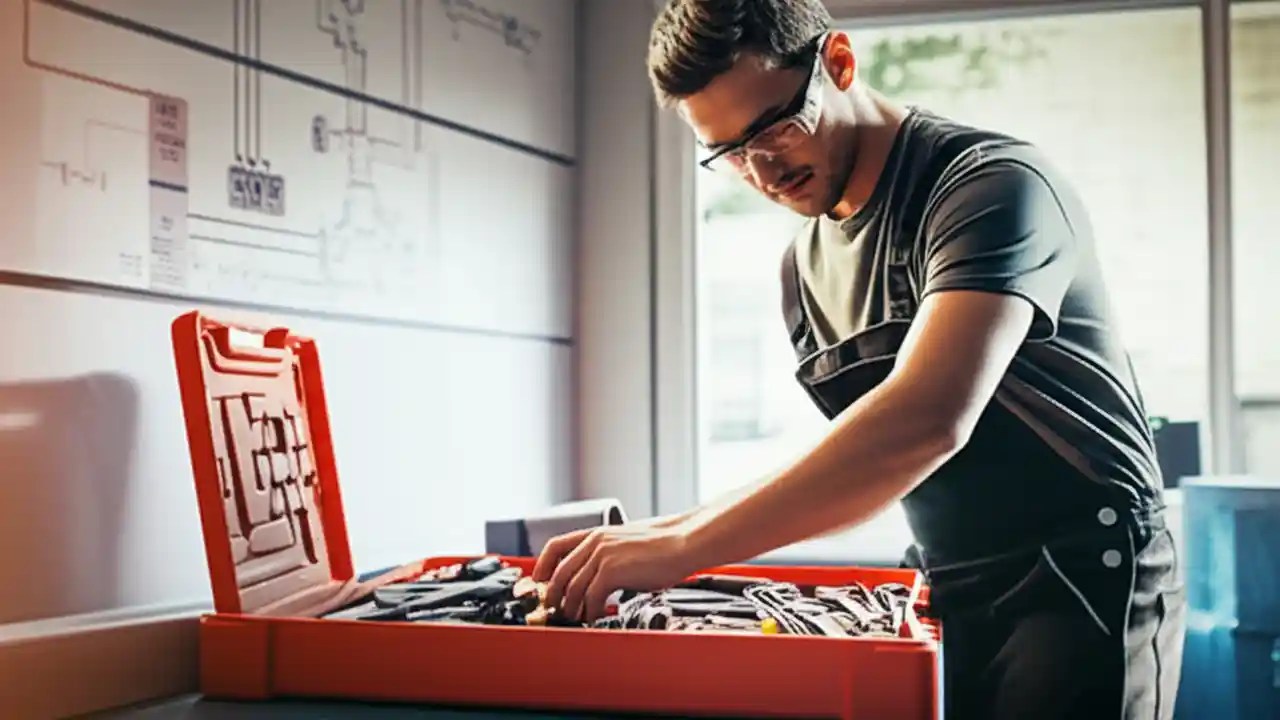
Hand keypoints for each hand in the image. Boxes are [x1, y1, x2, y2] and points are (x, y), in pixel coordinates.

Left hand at [531, 523, 697, 623]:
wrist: (683, 542)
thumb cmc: (662, 546)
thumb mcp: (626, 544)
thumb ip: (607, 556)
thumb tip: (597, 578)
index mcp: (596, 534)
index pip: (555, 546)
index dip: (542, 566)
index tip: (539, 583)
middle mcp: (595, 542)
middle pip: (560, 572)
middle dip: (553, 595)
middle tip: (555, 610)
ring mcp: (603, 555)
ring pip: (573, 587)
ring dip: (571, 607)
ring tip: (574, 618)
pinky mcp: (613, 570)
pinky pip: (591, 596)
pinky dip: (589, 611)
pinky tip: (593, 617)